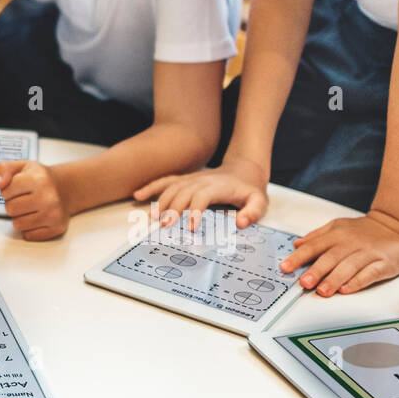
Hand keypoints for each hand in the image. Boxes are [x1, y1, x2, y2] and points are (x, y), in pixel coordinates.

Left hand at [0, 160, 69, 240]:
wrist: (65, 188)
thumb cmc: (39, 178)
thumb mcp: (20, 166)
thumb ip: (2, 169)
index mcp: (38, 179)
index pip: (5, 192)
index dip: (7, 190)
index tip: (16, 187)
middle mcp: (49, 197)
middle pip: (10, 209)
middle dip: (12, 204)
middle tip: (24, 198)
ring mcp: (54, 214)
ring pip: (18, 224)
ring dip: (20, 217)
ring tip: (30, 207)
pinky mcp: (56, 228)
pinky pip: (28, 235)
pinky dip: (29, 228)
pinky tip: (37, 216)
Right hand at [134, 154, 269, 230]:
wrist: (243, 170)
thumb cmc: (250, 189)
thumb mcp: (259, 201)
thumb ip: (253, 212)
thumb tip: (241, 223)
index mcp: (217, 187)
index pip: (202, 197)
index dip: (195, 211)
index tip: (191, 227)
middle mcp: (200, 181)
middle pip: (182, 193)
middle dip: (172, 209)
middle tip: (165, 226)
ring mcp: (190, 179)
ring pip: (171, 187)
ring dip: (160, 201)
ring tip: (152, 218)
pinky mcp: (184, 180)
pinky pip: (165, 181)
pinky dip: (150, 187)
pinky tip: (138, 195)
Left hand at [283, 209, 398, 295]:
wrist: (397, 225)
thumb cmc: (365, 230)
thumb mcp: (338, 227)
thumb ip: (317, 236)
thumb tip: (296, 244)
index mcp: (336, 235)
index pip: (314, 246)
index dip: (299, 258)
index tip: (285, 268)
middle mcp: (350, 243)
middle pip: (330, 257)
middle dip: (316, 271)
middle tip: (304, 283)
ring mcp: (368, 253)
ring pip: (349, 266)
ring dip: (334, 279)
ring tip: (322, 290)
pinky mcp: (384, 263)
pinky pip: (370, 273)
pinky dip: (357, 281)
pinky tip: (347, 289)